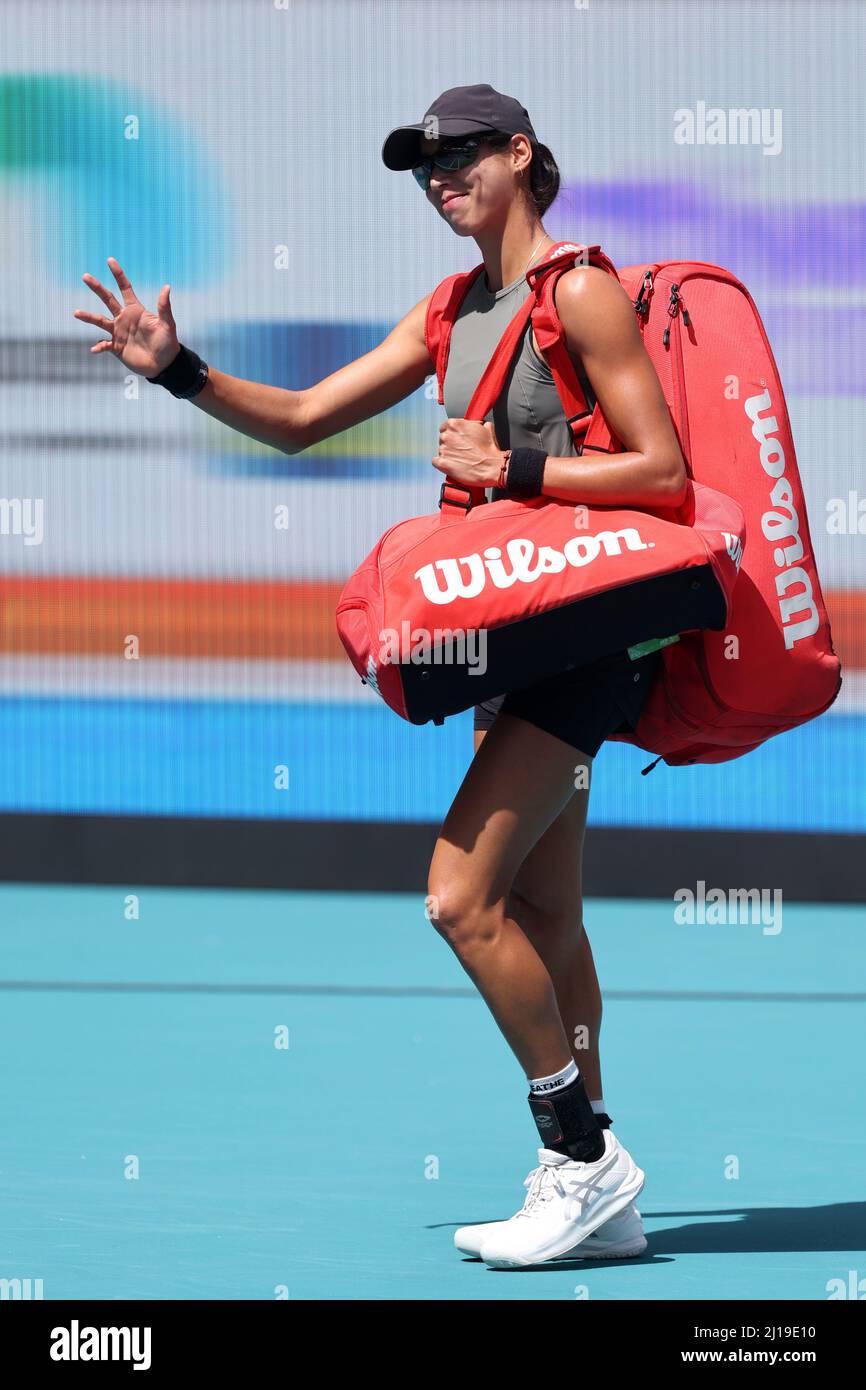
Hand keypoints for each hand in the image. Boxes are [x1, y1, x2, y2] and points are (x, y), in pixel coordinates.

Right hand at [73, 257, 179, 377]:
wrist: (164, 365)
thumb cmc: (167, 343)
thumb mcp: (167, 325)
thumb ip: (164, 307)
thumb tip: (166, 286)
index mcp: (135, 310)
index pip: (125, 288)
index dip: (118, 274)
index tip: (110, 260)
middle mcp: (124, 318)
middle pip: (107, 299)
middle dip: (97, 288)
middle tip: (85, 276)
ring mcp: (118, 332)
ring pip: (100, 321)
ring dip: (88, 317)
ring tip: (76, 313)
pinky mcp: (116, 347)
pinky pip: (104, 344)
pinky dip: (99, 346)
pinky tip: (95, 349)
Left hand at [432, 418, 505, 487]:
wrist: (492, 467)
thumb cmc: (490, 450)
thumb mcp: (487, 427)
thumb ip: (476, 423)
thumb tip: (476, 424)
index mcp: (455, 424)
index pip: (445, 426)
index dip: (452, 433)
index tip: (456, 438)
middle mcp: (447, 435)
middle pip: (442, 438)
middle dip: (450, 444)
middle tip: (461, 450)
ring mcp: (444, 450)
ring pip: (440, 450)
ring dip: (448, 454)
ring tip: (460, 459)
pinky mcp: (442, 463)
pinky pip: (435, 462)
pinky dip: (442, 463)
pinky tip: (451, 465)